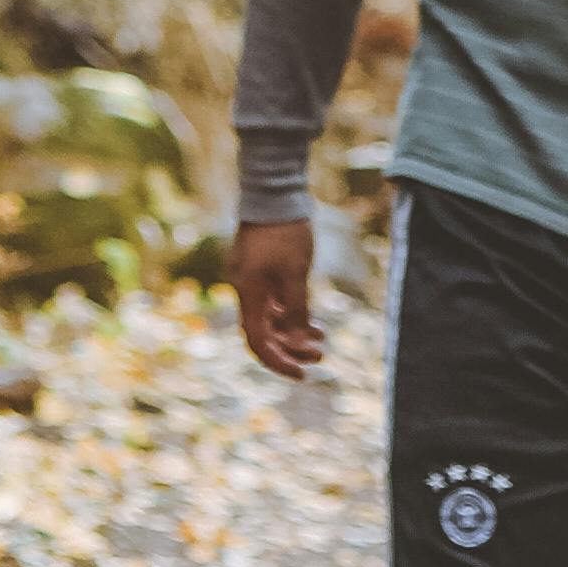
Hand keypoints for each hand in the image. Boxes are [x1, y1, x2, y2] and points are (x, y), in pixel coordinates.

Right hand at [231, 212, 323, 378]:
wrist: (274, 192)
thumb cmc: (285, 232)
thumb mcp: (295, 273)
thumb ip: (295, 309)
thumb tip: (296, 339)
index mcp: (248, 294)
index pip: (258, 342)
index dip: (279, 362)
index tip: (302, 374)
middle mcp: (246, 290)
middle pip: (265, 333)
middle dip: (291, 349)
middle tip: (320, 356)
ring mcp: (252, 280)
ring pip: (271, 318)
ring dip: (294, 332)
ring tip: (321, 339)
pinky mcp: (260, 270)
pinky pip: (273, 302)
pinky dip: (291, 314)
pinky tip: (311, 321)